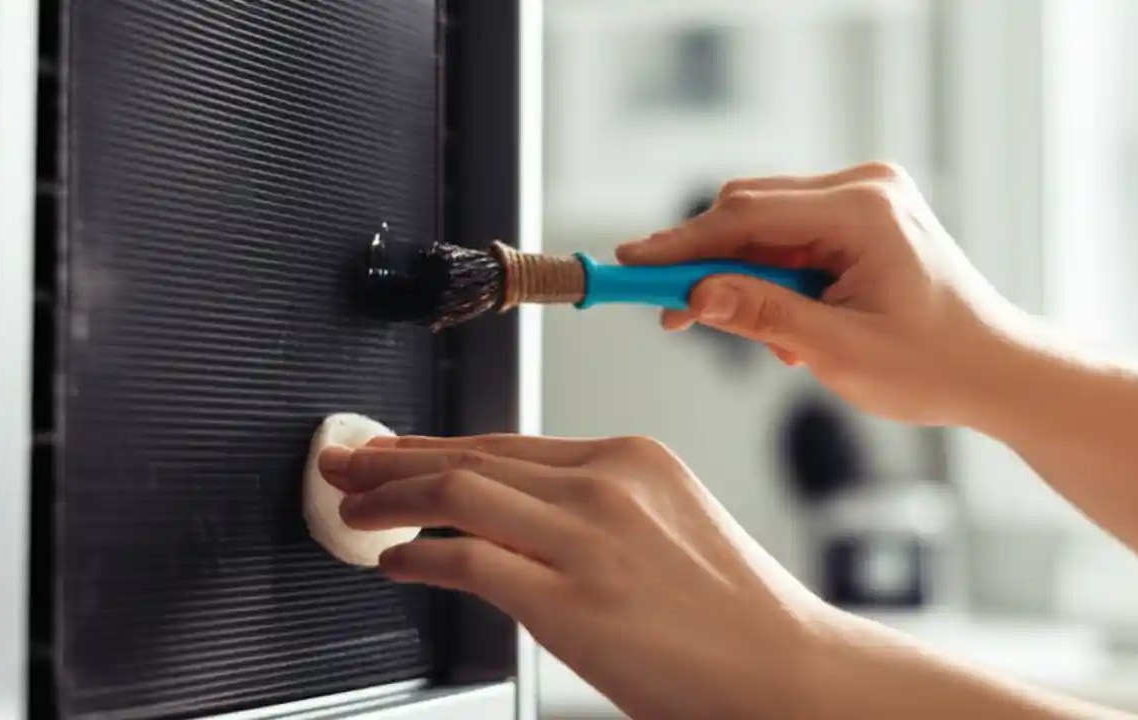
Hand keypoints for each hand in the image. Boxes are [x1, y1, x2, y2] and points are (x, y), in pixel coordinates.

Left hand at [319, 434, 834, 719]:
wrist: (791, 673)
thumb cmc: (737, 616)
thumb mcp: (668, 530)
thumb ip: (593, 512)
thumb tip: (506, 518)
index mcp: (632, 459)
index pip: (506, 442)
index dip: (435, 445)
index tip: (394, 450)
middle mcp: (607, 482)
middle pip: (472, 455)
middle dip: (392, 459)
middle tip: (345, 463)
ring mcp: (587, 536)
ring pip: (456, 491)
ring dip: (388, 498)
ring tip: (351, 509)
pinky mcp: (568, 596)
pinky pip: (466, 560)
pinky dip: (417, 560)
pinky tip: (396, 567)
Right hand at [616, 162, 1029, 425]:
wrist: (996, 370)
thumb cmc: (935, 366)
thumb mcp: (839, 351)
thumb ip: (763, 316)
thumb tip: (695, 297)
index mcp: (865, 211)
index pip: (747, 215)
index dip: (681, 245)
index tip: (630, 265)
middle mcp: (865, 187)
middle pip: (750, 210)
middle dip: (705, 263)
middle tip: (668, 313)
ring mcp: (866, 196)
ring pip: (765, 225)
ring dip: (743, 278)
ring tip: (772, 342)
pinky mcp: (862, 215)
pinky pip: (790, 237)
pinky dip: (772, 278)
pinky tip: (792, 325)